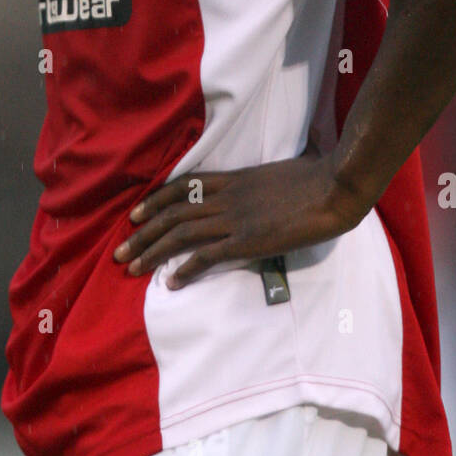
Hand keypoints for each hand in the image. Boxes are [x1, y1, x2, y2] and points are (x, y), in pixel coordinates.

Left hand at [112, 151, 370, 288]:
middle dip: (142, 233)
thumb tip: (264, 185)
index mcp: (234, 179)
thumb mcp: (280, 172)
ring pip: (181, 234)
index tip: (136, 213)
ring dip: (152, 252)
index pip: (184, 187)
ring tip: (132, 268)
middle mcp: (227, 197)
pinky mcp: (249, 240)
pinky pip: (208, 255)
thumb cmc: (317, 177)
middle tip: (121, 251)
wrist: (334, 187)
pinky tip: (171, 282)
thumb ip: (262, 182)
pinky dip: (186, 269)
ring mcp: (236, 219)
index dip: (155, 200)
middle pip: (173, 213)